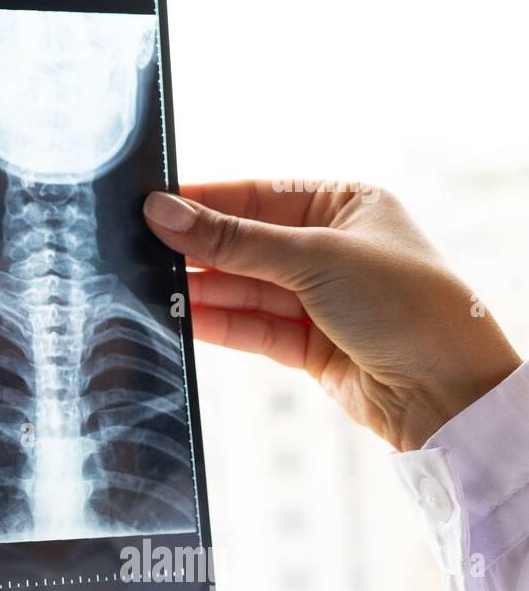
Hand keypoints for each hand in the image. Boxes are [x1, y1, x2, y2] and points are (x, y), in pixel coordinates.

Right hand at [142, 180, 522, 451]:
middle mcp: (331, 248)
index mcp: (345, 205)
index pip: (257, 196)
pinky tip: (178, 316)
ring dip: (200, 289)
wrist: (451, 394)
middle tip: (138, 249)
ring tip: (147, 286)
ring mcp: (319, 298)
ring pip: (243, 288)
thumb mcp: (314, 258)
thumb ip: (233, 240)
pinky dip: (216, 323)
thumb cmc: (407, 304)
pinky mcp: (309, 345)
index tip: (152, 205)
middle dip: (197, 250)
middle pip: (245, 243)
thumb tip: (164, 212)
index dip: (204, 201)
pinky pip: (251, 326)